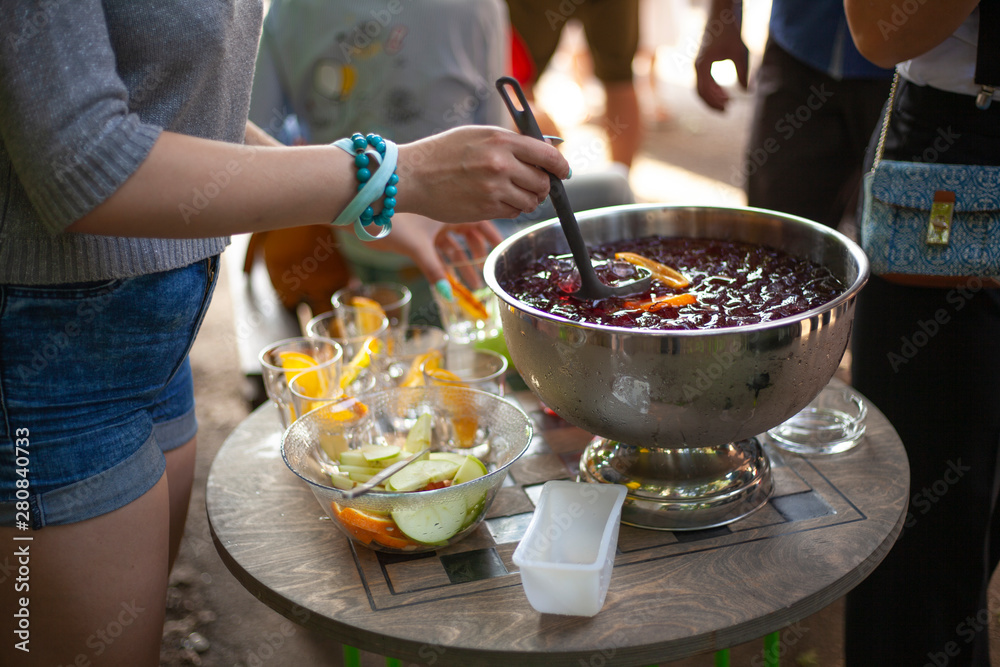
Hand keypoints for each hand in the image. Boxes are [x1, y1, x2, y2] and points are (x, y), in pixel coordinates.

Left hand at [360, 213, 502, 286]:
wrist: (362, 213)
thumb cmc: (393, 221)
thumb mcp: (418, 248)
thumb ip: (435, 272)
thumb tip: (449, 296)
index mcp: (450, 207)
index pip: (480, 220)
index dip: (492, 235)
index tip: (501, 251)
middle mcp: (443, 213)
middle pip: (469, 235)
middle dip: (477, 256)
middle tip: (485, 274)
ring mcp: (430, 223)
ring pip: (454, 244)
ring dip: (462, 263)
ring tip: (472, 285)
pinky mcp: (419, 232)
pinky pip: (439, 248)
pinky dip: (446, 262)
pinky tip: (451, 280)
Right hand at [395, 126, 568, 222]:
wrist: (413, 175)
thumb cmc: (443, 152)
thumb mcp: (478, 135)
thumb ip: (510, 142)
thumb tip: (543, 151)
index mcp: (501, 141)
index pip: (547, 155)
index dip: (561, 166)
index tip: (563, 172)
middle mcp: (501, 164)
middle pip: (542, 182)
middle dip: (543, 186)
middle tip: (534, 185)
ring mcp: (493, 189)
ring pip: (530, 201)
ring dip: (527, 200)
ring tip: (512, 192)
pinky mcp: (486, 209)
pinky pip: (512, 212)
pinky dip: (510, 209)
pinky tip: (495, 199)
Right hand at [694, 5, 748, 111]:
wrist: (721, 14)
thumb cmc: (730, 31)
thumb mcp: (740, 52)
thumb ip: (743, 73)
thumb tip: (748, 91)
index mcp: (702, 65)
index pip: (705, 91)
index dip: (715, 102)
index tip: (728, 107)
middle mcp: (697, 66)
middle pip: (700, 92)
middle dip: (713, 103)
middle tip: (727, 111)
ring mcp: (698, 64)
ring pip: (701, 88)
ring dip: (713, 97)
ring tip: (727, 102)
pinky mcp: (702, 62)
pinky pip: (703, 81)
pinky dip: (712, 89)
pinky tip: (723, 92)